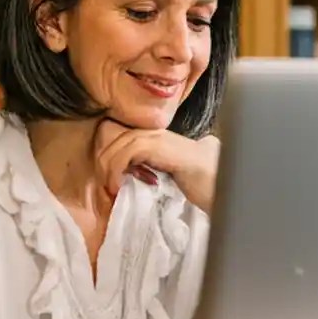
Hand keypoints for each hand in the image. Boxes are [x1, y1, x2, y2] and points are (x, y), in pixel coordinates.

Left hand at [95, 119, 220, 213]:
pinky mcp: (156, 144)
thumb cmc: (194, 180)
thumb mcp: (161, 171)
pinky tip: (118, 186)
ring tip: (110, 188)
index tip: (107, 179)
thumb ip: (144, 166)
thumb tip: (122, 176)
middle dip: (101, 161)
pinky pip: (125, 152)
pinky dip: (116, 170)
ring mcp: (154, 135)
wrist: (216, 179)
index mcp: (150, 134)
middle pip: (109, 135)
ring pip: (115, 144)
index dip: (105, 155)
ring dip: (107, 168)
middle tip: (104, 185)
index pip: (114, 134)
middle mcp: (150, 130)